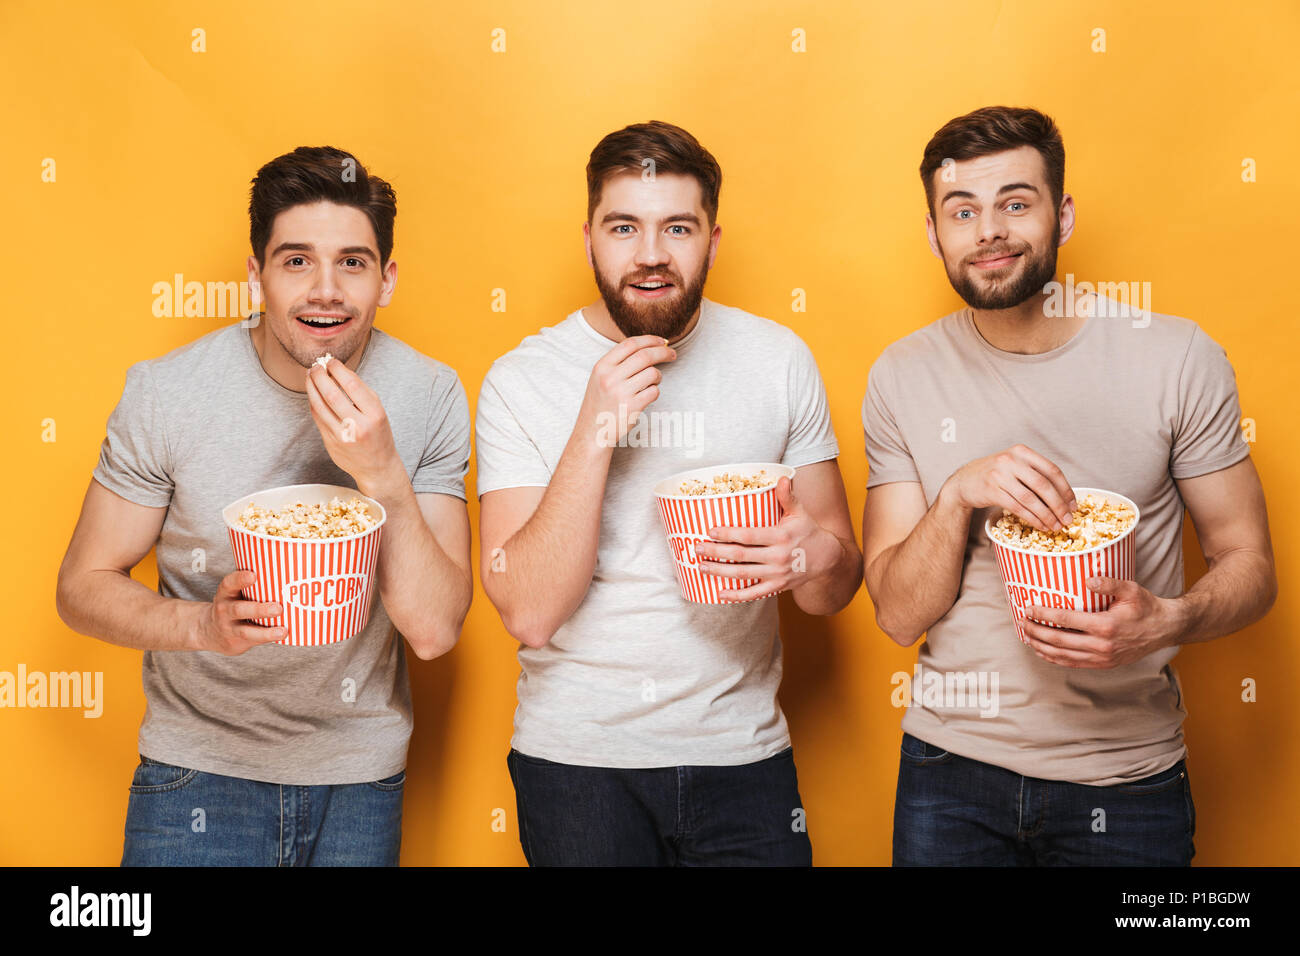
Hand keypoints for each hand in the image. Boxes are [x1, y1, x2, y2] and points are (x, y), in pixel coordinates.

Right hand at [192, 570, 286, 654]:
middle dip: (259, 610)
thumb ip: (253, 586)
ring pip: (245, 631)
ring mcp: (229, 628)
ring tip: (282, 631)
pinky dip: (268, 638)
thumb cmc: (234, 605)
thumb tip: (287, 574)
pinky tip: (282, 635)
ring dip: (265, 632)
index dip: (239, 579)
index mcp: (225, 594)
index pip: (229, 584)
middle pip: (239, 610)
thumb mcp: (234, 593)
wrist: (212, 632)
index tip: (253, 575)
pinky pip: (253, 640)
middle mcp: (224, 610)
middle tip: (278, 608)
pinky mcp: (237, 642)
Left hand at [306, 357, 401, 487]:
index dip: (338, 370)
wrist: (377, 467)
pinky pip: (317, 417)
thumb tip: (337, 371)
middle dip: (320, 376)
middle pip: (332, 394)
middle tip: (316, 366)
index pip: (352, 385)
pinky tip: (313, 393)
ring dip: (312, 387)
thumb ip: (360, 393)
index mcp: (375, 415)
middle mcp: (358, 426)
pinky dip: (313, 402)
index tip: (331, 361)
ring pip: (320, 406)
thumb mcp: (378, 411)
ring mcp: (342, 436)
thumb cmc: (378, 435)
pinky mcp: (330, 442)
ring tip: (310, 376)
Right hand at [577, 335, 676, 446]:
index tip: (662, 342)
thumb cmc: (600, 402)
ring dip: (658, 376)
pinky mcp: (632, 407)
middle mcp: (610, 377)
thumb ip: (618, 362)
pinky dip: (655, 391)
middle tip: (672, 354)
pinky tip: (646, 396)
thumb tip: (649, 346)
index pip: (630, 344)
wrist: (592, 432)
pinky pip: (654, 391)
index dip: (650, 340)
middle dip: (662, 353)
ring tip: (652, 382)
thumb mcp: (600, 377)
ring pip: (652, 373)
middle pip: (645, 356)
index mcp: (602, 366)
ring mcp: (621, 393)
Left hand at [694, 476, 839, 602]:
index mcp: (781, 536)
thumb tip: (782, 478)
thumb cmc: (809, 532)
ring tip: (701, 566)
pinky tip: (720, 593)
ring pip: (743, 575)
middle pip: (741, 556)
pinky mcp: (777, 587)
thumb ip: (788, 497)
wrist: (827, 560)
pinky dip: (737, 595)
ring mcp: (777, 574)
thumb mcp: (800, 513)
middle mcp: (777, 556)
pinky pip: (754, 594)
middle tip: (697, 549)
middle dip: (716, 553)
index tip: (710, 531)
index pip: (749, 535)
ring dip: (720, 572)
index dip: (728, 534)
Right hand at [945, 443, 1076, 532]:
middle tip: (1068, 519)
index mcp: (1022, 451)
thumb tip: (1064, 497)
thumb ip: (1035, 473)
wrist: (964, 481)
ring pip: (1031, 499)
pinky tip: (1040, 525)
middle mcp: (1011, 460)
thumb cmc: (994, 475)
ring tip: (1056, 526)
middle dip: (1059, 505)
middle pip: (1043, 485)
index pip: (1051, 470)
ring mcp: (1000, 475)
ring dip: (1046, 515)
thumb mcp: (1014, 465)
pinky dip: (1032, 518)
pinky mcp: (992, 491)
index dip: (1065, 489)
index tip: (1073, 505)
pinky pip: (1018, 507)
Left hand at [1021, 576, 1181, 667]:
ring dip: (1041, 646)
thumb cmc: (1147, 607)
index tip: (1028, 608)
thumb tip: (1087, 579)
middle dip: (1035, 631)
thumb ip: (1109, 583)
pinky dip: (1054, 658)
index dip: (1043, 615)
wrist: (1165, 629)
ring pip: (1062, 655)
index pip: (1065, 620)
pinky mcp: (1103, 664)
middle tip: (1020, 622)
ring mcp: (1102, 658)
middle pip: (1058, 641)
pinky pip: (1073, 663)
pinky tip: (1043, 651)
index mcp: (1105, 626)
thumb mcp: (1131, 589)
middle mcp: (1101, 645)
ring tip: (1026, 636)